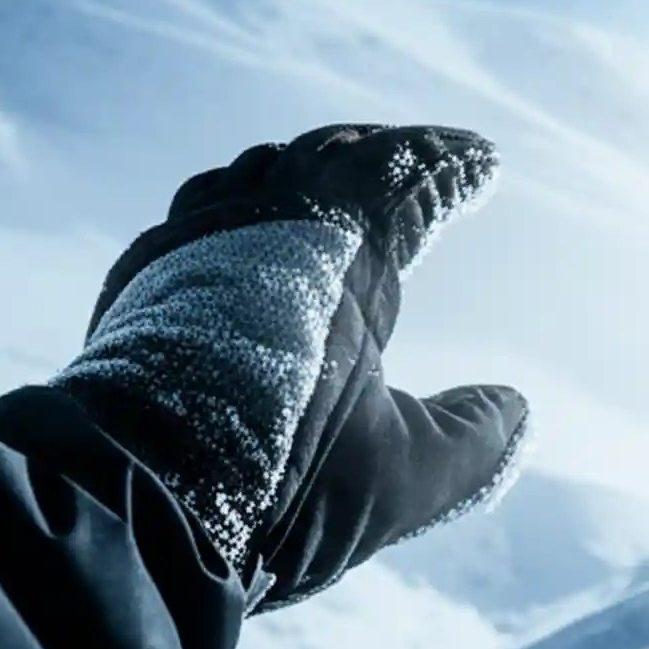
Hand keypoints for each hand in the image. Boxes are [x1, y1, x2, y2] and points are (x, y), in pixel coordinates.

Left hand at [52, 124, 529, 611]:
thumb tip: (518, 409)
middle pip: (332, 156)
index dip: (451, 168)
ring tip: (332, 173)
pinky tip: (236, 223)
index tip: (485, 163)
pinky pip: (199, 205)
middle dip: (384, 150)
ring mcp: (191, 243)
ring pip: (259, 170)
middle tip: (416, 153)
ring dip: (308, 164)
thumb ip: (473, 439)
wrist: (129, 499)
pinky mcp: (140, 279)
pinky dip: (239, 198)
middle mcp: (263, 226)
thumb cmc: (277, 482)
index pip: (409, 183)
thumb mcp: (404, 476)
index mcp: (341, 256)